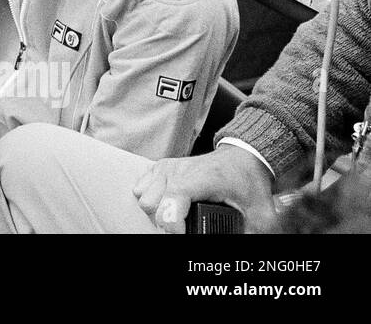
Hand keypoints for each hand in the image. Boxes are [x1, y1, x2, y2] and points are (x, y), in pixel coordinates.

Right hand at [133, 144, 275, 232]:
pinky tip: (167, 203)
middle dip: (166, 223)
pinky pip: (140, 188)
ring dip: (157, 212)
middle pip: (153, 205)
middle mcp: (178, 171)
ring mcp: (167, 167)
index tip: (184, 236)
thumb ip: (252, 233)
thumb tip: (240, 242)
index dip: (173, 226)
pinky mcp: (160, 166)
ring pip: (143, 198)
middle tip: (185, 228)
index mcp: (201, 179)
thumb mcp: (260, 212)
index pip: (172, 202)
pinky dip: (149, 199)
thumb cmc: (248, 182)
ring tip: (177, 216)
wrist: (242, 157)